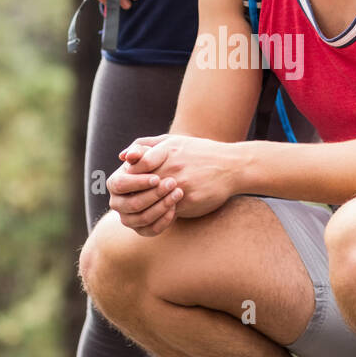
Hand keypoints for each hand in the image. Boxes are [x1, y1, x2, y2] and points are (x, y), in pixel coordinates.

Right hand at [106, 142, 183, 236]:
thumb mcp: (151, 151)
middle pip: (132, 204)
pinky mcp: (142, 229)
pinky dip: (164, 221)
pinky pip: (151, 230)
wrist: (170, 178)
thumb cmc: (158, 160)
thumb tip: (129, 155)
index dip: (138, 182)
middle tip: (173, 184)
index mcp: (114, 183)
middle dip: (153, 195)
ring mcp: (128, 218)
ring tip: (178, 194)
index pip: (121, 184)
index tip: (157, 178)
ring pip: (142, 218)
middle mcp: (117, 203)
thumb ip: (140, 150)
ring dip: (161, 207)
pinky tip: (176, 208)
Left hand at [117, 134, 239, 222]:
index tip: (132, 182)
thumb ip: (146, 146)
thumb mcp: (173, 141)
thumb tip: (123, 156)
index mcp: (166, 151)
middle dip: (136, 195)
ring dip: (147, 206)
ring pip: (152, 202)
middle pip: (141, 186)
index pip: (135, 167)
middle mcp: (172, 167)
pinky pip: (167, 212)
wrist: (232, 166)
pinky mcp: (189, 201)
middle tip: (135, 198)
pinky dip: (162, 215)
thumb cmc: (199, 152)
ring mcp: (181, 185)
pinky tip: (164, 211)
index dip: (130, 178)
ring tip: (148, 206)